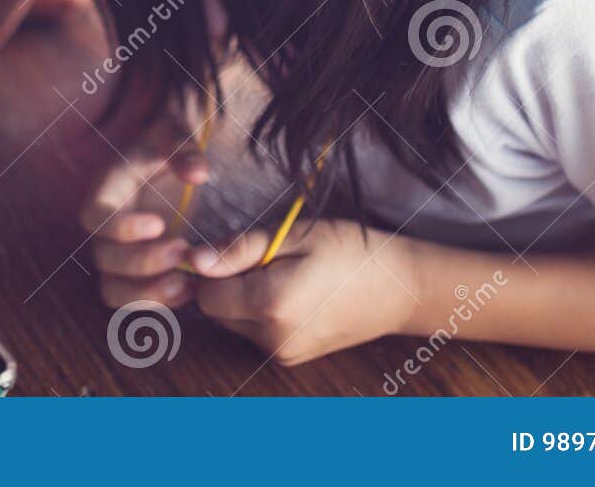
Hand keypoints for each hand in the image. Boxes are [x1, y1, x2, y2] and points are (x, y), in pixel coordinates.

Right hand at [79, 120, 210, 310]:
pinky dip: (157, 304)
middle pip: (104, 259)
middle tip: (182, 251)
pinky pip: (133, 301)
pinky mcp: (136, 273)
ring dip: (146, 295)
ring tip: (186, 285)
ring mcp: (118, 253)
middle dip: (142, 262)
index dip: (120, 228)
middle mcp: (105, 228)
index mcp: (106, 191)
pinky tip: (190, 290)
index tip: (159, 224)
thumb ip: (184, 150)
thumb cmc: (167, 144)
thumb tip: (197, 175)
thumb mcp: (175, 134)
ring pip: (113, 290)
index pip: (94, 217)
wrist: (168, 158)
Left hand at [189, 218, 419, 364]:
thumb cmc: (351, 252)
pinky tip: (293, 294)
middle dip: (229, 285)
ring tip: (285, 276)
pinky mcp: (293, 359)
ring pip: (234, 324)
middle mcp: (273, 339)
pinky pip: (256, 334)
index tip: (239, 251)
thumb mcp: (295, 235)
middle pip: (217, 312)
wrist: (400, 289)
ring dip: (244, 300)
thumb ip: (240, 249)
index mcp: (271, 304)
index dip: (213, 269)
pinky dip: (261, 314)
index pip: (206, 295)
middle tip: (268, 261)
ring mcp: (284, 354)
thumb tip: (194, 260)